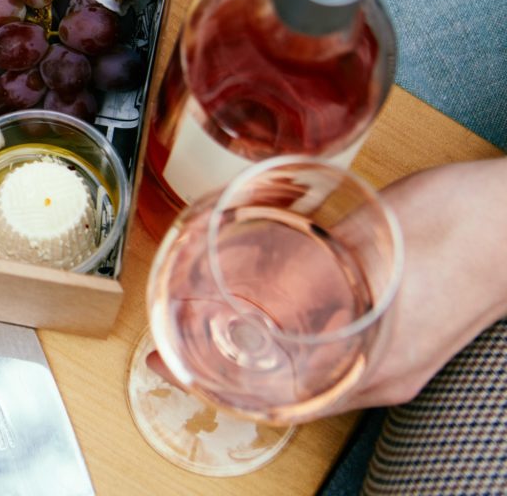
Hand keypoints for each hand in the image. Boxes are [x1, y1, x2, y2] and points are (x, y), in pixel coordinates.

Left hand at [145, 158, 506, 413]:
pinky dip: (297, 334)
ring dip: (260, 352)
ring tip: (210, 321)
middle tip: (173, 341)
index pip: (277, 402)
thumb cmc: (466, 226)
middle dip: (227, 369)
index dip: (213, 387)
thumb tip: (251, 258)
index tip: (162, 366)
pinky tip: (276, 302)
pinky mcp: (405, 333)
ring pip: (312, 370)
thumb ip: (316, 256)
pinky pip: (337, 348)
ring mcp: (396, 357)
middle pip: (288, 391)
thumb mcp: (372, 236)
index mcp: (373, 367)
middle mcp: (383, 375)